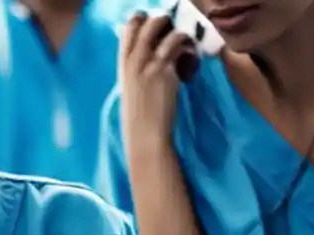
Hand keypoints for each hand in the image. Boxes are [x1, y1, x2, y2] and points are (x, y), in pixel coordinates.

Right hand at [118, 11, 195, 145]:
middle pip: (145, 22)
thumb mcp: (131, 87)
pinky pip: (179, 44)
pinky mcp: (166, 70)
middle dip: (162, 20)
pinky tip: (191, 53)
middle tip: (173, 30)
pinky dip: (187, 44)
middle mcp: (133, 59)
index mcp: (122, 63)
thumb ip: (137, 68)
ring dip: (178, 31)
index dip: (142, 20)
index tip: (155, 26)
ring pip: (164, 29)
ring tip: (185, 41)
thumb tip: (152, 54)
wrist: (144, 135)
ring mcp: (149, 63)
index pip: (128, 28)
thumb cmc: (138, 116)